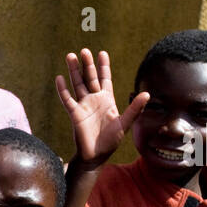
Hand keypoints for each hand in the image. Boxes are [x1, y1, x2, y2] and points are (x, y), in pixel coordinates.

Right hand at [56, 49, 148, 167]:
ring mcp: (83, 106)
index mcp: (107, 100)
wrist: (96, 155)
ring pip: (77, 84)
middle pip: (90, 77)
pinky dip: (63, 90)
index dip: (103, 66)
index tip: (102, 53)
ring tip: (70, 56)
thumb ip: (135, 109)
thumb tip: (147, 94)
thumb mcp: (125, 123)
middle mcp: (94, 100)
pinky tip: (59, 78)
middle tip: (84, 50)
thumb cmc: (111, 141)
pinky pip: (67, 99)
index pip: (105, 78)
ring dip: (74, 71)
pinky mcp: (74, 114)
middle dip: (87, 64)